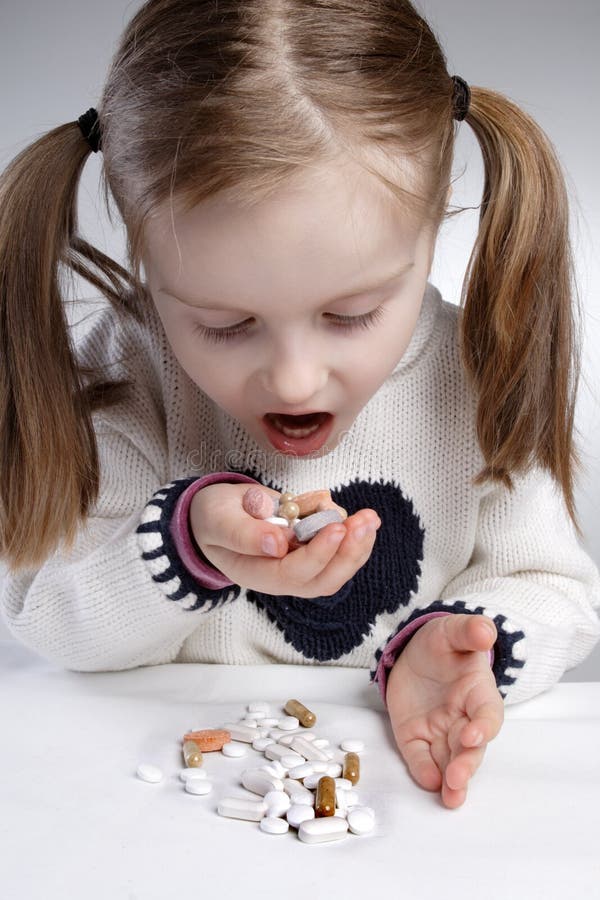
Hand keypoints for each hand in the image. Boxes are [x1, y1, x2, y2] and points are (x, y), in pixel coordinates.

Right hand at [189, 483, 380, 597]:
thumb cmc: (213, 517)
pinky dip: (351, 531)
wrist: (215, 512)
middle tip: (365, 522)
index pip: (294, 573)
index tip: (336, 527)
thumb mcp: (219, 520)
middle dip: (349, 554)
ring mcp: (299, 563)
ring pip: (337, 568)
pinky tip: (350, 512)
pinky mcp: (310, 549)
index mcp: (257, 574)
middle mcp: (282, 575)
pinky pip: (338, 548)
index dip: (318, 554)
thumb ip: (243, 534)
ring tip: (370, 517)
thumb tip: (277, 545)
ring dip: (358, 545)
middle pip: (323, 580)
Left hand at [386, 613, 502, 808]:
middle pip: (470, 747)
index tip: (472, 736)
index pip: (487, 714)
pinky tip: (426, 781)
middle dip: (466, 765)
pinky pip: (419, 756)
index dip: (483, 727)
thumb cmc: (443, 643)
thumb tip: (485, 629)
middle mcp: (463, 718)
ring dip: (451, 779)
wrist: (415, 651)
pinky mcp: (415, 735)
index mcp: (477, 692)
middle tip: (457, 781)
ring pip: (449, 759)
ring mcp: (439, 729)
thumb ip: (469, 630)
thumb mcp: (453, 630)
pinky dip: (422, 768)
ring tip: (451, 798)